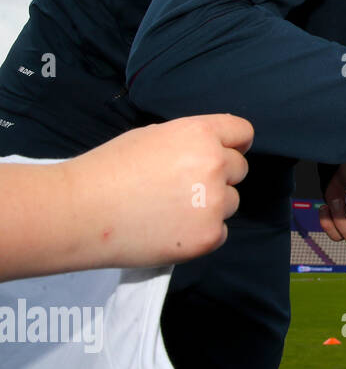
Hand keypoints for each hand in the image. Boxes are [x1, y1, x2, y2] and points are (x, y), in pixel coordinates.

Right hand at [62, 114, 253, 268]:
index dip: (234, 144)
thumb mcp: (152, 137)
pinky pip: (220, 231)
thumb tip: (214, 150)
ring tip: (169, 209)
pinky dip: (201, 232)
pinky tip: (169, 229)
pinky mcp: (208, 236)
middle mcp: (215, 164)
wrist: (80, 212)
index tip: (226, 153)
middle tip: (182, 187)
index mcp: (200, 134)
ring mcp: (214, 202)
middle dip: (219, 176)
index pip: (243, 133)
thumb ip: (189, 142)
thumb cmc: (108, 170)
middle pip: (239, 169)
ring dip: (210, 206)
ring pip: (230, 202)